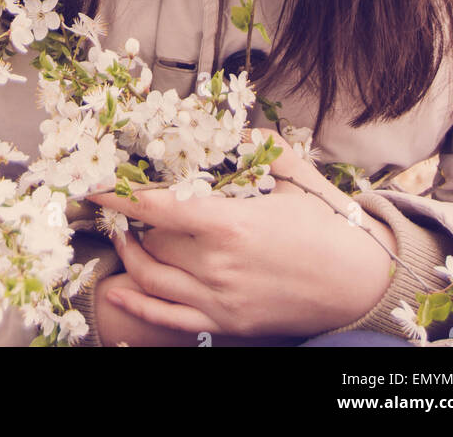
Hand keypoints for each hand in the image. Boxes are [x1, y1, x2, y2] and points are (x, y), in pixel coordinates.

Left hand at [87, 130, 397, 339]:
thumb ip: (259, 146)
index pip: (154, 208)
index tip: (92, 185)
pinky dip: (138, 307)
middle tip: (118, 205)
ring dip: (130, 258)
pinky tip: (119, 292)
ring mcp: (220, 300)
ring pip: (152, 280)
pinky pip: (170, 318)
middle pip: (151, 242)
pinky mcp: (227, 324)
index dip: (117, 195)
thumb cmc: (328, 225)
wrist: (361, 283)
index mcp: (229, 224)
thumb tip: (233, 128)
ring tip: (123, 239)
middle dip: (130, 223)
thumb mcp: (294, 175)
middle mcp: (216, 265)